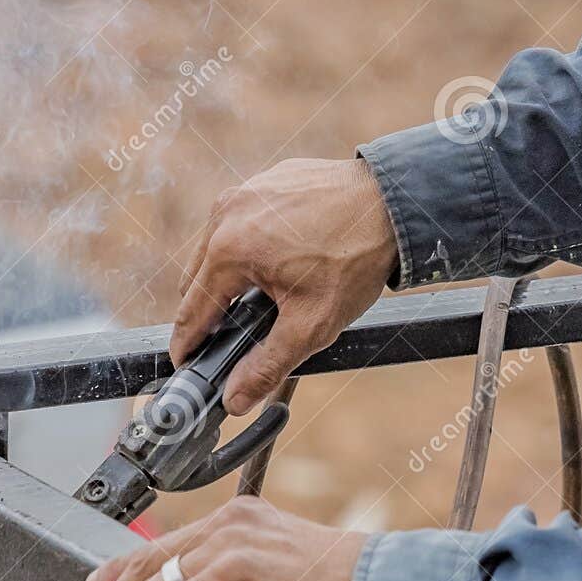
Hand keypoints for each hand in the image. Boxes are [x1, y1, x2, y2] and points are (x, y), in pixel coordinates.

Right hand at [174, 158, 397, 413]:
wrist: (396, 200)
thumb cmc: (357, 256)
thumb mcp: (312, 324)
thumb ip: (266, 366)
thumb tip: (235, 399)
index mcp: (229, 250)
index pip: (190, 312)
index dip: (186, 346)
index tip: (185, 365)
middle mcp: (227, 214)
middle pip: (196, 281)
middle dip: (209, 312)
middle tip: (230, 338)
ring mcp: (244, 192)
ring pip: (215, 250)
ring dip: (226, 278)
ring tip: (257, 301)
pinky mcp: (264, 181)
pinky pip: (240, 223)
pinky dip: (247, 247)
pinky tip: (277, 262)